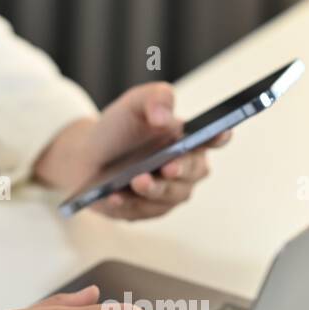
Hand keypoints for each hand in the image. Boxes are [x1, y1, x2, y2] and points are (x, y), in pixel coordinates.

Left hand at [32, 83, 230, 220]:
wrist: (88, 155)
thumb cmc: (118, 129)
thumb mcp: (134, 104)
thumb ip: (154, 98)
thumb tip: (163, 117)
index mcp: (189, 140)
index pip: (213, 138)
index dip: (220, 136)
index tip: (221, 132)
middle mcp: (185, 169)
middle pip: (193, 172)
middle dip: (181, 170)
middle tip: (168, 167)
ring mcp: (168, 193)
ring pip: (169, 196)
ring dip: (154, 189)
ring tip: (137, 180)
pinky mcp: (146, 211)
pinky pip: (140, 211)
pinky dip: (128, 204)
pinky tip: (114, 196)